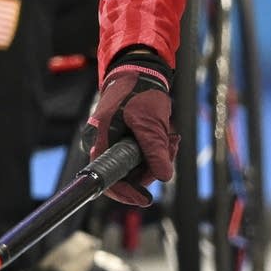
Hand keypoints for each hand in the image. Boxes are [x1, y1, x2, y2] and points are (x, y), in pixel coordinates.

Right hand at [86, 48, 177, 205]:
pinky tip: (167, 135)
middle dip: (152, 167)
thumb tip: (164, 176)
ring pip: (137, 165)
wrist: (140, 71)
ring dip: (158, 156)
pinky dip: (156, 149)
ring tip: (170, 137)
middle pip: (126, 174)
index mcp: (101, 140)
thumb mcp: (151, 122)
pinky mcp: (124, 139)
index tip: (146, 199)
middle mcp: (103, 144)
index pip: (107, 179)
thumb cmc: (140, 91)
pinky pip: (141, 154)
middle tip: (170, 151)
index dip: (126, 192)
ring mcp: (113, 142)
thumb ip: (156, 150)